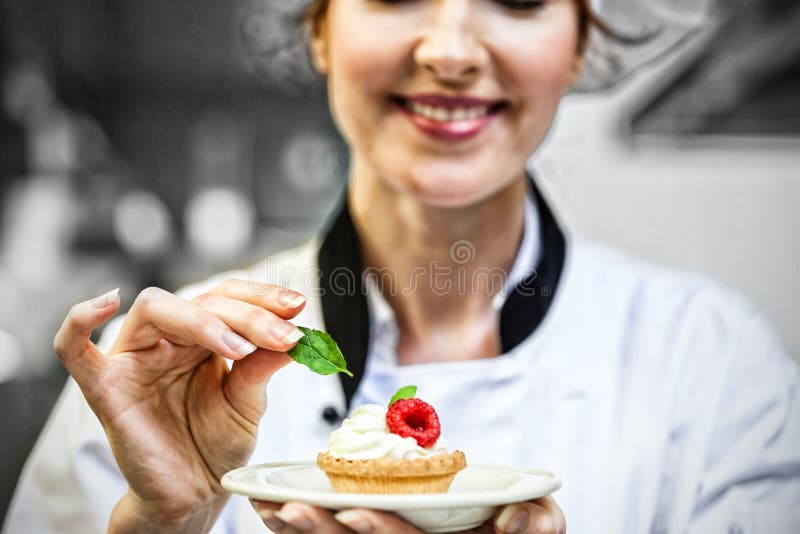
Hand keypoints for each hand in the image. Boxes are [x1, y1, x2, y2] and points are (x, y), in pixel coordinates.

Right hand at [53, 281, 306, 532]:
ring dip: (203, 320)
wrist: (194, 495)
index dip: (261, 297)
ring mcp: (134, 359)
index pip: (227, 297)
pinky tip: (107, 302)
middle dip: (248, 315)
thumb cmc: (216, 445)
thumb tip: (295, 332)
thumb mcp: (248, 402)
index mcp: (201, 337)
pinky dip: (79, 321)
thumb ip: (262, 365)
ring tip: (240, 348)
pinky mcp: (105, 388)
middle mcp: (167, 339)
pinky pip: (74, 349)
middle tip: (285, 336)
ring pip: (156, 309)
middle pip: (201, 300)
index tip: (298, 306)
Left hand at [250, 497, 565, 532]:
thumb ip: (540, 521)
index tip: (353, 510)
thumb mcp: (541, 522)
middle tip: (290, 508)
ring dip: (300, 531)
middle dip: (322, 533)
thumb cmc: (518, 526)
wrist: (494, 532)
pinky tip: (265, 507)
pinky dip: (293, 527)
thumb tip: (516, 523)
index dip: (379, 532)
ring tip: (268, 507)